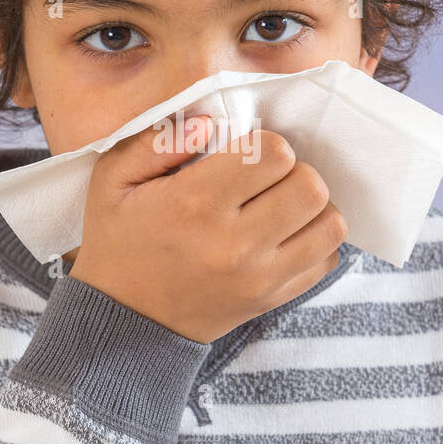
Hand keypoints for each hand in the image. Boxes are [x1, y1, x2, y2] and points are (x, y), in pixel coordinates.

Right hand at [68, 112, 347, 342]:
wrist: (123, 319)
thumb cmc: (118, 240)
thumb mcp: (113, 179)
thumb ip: (157, 141)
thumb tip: (210, 123)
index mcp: (195, 203)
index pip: (274, 154)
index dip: (265, 144)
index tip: (244, 156)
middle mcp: (234, 243)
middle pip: (310, 186)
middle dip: (294, 171)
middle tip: (267, 178)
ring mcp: (259, 277)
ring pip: (330, 223)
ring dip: (312, 206)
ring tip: (281, 204)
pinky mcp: (272, 299)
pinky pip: (326, 261)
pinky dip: (315, 241)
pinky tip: (285, 234)